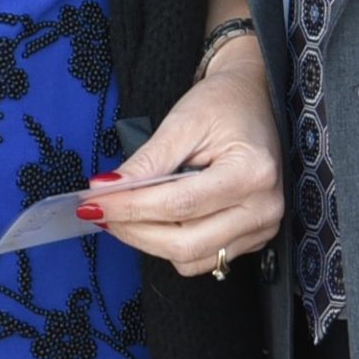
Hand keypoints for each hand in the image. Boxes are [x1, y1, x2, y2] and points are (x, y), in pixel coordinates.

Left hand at [82, 41, 283, 278]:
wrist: (254, 100)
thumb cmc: (224, 104)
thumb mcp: (183, 122)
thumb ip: (148, 160)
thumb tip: (108, 189)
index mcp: (251, 173)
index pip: (180, 204)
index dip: (130, 207)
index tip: (95, 202)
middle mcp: (263, 207)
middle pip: (185, 243)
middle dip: (134, 230)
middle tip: (101, 212)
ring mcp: (261, 227)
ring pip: (191, 258)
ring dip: (149, 241)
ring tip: (125, 214)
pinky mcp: (254, 238)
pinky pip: (203, 257)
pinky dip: (171, 244)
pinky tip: (154, 220)